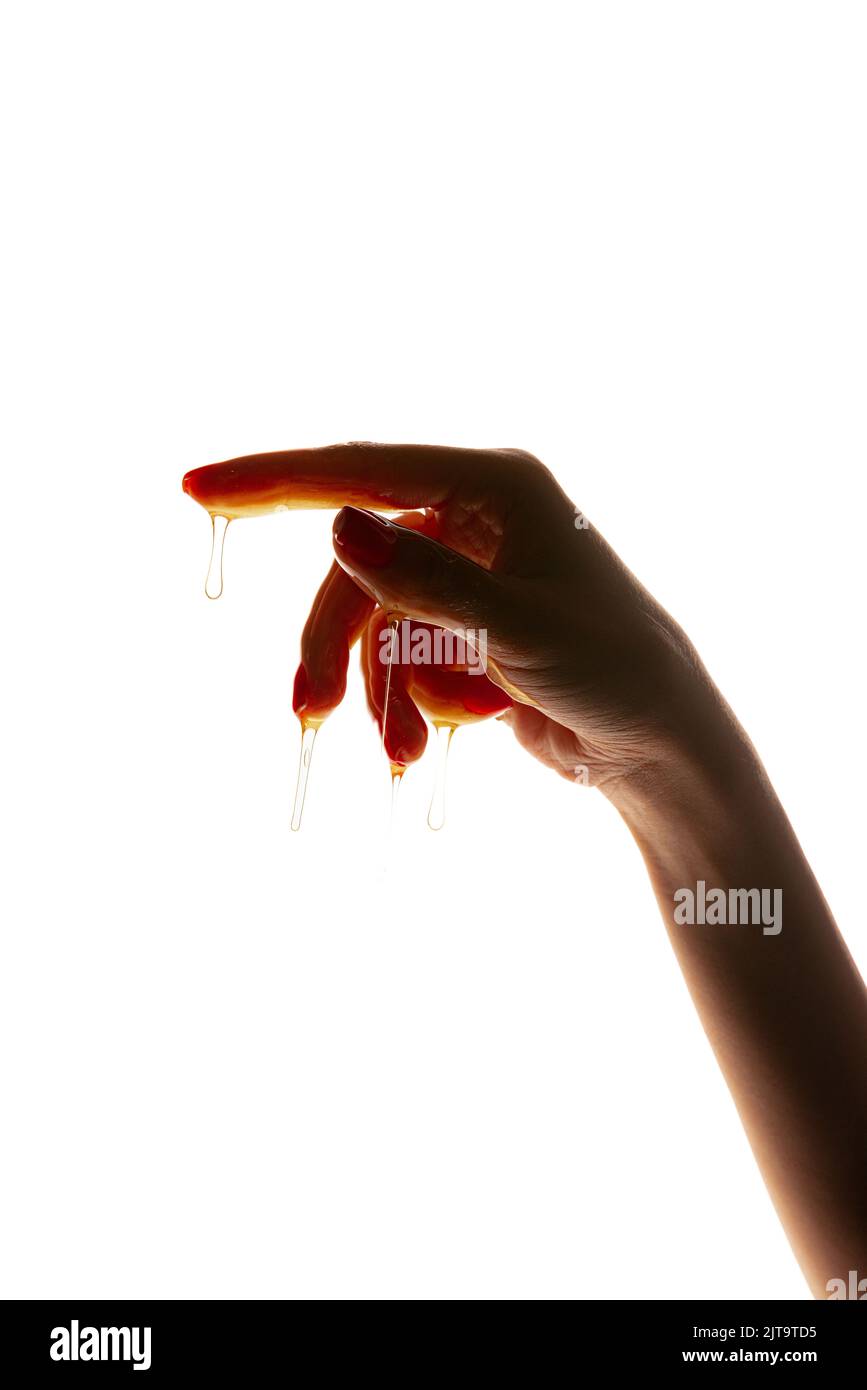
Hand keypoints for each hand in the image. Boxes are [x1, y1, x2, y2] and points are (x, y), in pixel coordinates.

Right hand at [184, 443, 713, 796]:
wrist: (657, 745)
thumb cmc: (612, 672)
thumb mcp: (515, 629)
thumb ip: (424, 580)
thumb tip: (336, 525)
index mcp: (493, 486)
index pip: (360, 470)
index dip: (272, 478)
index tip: (197, 487)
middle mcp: (473, 516)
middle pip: (356, 564)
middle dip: (335, 641)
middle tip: (309, 707)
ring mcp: (465, 571)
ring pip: (371, 617)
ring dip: (374, 687)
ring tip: (399, 751)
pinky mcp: (462, 623)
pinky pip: (397, 652)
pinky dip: (401, 700)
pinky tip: (425, 741)